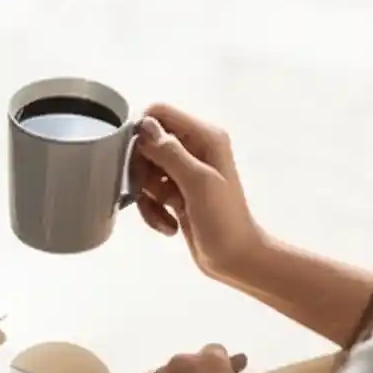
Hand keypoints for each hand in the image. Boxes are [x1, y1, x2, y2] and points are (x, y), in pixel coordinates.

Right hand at [132, 104, 266, 281]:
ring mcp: (183, 172)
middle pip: (146, 144)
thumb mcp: (198, 183)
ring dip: (146, 196)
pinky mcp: (175, 194)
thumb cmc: (224, 221)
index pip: (160, 113)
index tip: (136, 160)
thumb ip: (170, 152)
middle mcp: (193, 149)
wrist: (236, 259)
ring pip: (143, 171)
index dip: (141, 132)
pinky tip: (168, 225)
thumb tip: (143, 127)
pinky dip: (151, 210)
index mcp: (204, 137)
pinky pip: (148, 193)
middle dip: (141, 170)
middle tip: (148, 193)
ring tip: (164, 214)